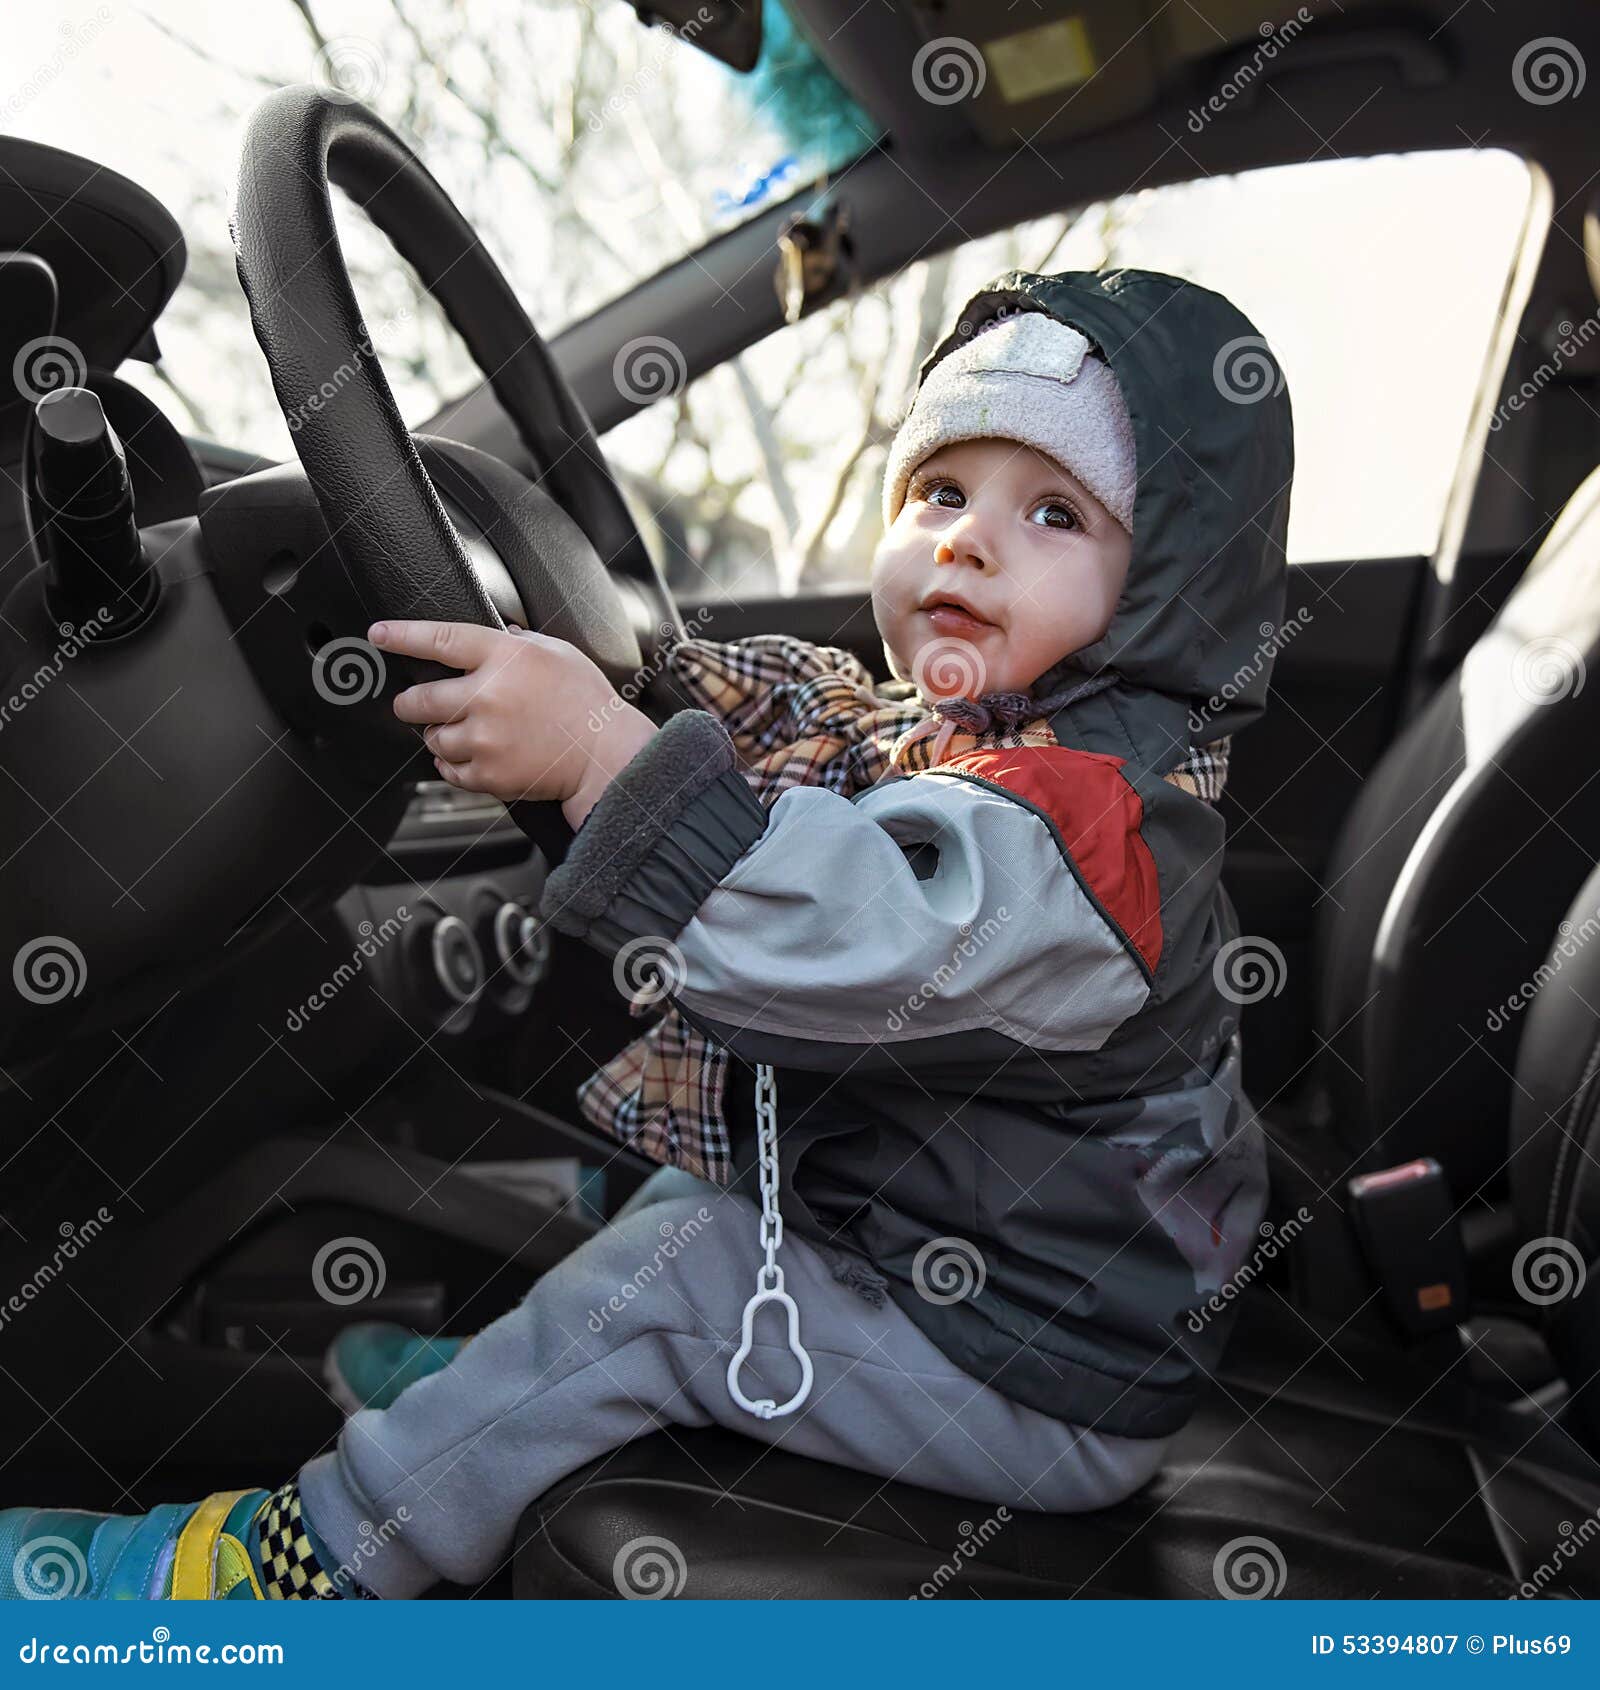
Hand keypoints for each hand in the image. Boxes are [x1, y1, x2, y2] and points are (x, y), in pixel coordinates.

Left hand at [369, 620, 657, 828]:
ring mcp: (484, 738)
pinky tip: (479, 755)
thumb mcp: (559, 653)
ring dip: (441, 735)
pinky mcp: (486, 774)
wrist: (605, 757)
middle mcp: (487, 696)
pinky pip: (447, 770)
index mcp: (504, 657)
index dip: (400, 636)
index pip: (437, 640)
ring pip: (431, 738)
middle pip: (418, 699)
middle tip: (417, 704)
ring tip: (471, 733)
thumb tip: (498, 632)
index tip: (378, 634)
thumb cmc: (588, 703)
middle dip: (411, 703)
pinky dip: (455, 764)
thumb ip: (521, 641)